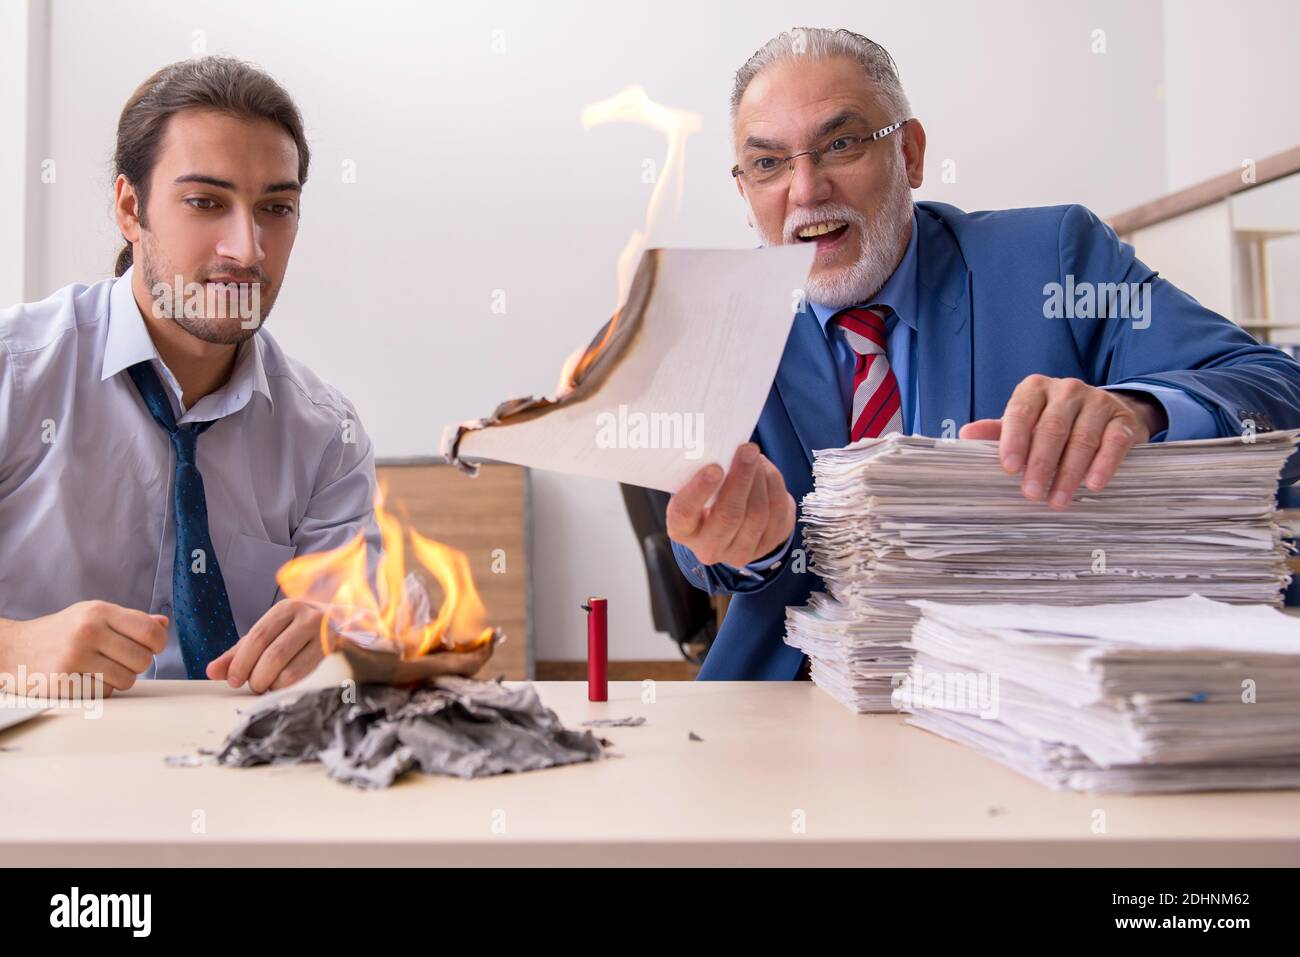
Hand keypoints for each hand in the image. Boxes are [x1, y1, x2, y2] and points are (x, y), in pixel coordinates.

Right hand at [0, 601, 167, 696]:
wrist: (12, 649)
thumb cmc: (59, 632)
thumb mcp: (92, 615)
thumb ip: (129, 620)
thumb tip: (163, 624)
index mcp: (99, 611)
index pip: (150, 631)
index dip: (157, 644)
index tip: (149, 647)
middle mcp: (88, 631)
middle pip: (142, 660)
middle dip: (135, 664)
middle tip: (118, 660)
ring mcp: (75, 657)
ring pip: (126, 680)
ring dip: (118, 678)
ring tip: (99, 669)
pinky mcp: (64, 681)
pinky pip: (104, 693)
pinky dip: (99, 689)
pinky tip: (84, 678)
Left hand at [206, 599, 324, 692]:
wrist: (342, 624)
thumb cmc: (299, 631)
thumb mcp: (270, 634)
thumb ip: (240, 651)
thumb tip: (211, 671)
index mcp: (287, 608)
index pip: (258, 637)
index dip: (241, 662)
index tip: (232, 680)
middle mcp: (308, 617)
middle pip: (274, 654)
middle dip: (256, 676)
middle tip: (251, 685)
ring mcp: (325, 636)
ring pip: (290, 670)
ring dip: (272, 684)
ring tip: (267, 685)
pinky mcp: (335, 654)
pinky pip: (305, 678)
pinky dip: (287, 687)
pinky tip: (283, 685)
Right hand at [665, 443, 795, 566]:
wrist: (733, 525)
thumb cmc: (707, 498)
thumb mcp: (695, 489)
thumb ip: (700, 473)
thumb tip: (720, 444)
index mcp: (682, 530)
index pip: (684, 513)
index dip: (699, 490)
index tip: (715, 468)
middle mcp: (708, 547)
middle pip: (728, 516)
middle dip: (741, 478)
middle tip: (747, 450)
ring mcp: (739, 552)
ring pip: (757, 513)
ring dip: (759, 478)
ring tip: (755, 456)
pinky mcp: (766, 546)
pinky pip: (777, 512)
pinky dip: (774, 485)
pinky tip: (765, 471)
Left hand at [960, 375, 1166, 508]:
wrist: (1104, 414)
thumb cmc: (1052, 422)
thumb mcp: (1023, 424)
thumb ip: (997, 431)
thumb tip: (965, 435)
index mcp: (1035, 389)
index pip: (1021, 412)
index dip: (1014, 440)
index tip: (1008, 468)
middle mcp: (1067, 390)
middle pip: (1052, 428)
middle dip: (1041, 464)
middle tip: (1032, 494)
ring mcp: (1098, 402)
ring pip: (1082, 438)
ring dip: (1069, 473)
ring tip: (1058, 501)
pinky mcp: (1123, 419)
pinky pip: (1114, 442)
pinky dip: (1103, 464)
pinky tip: (1093, 484)